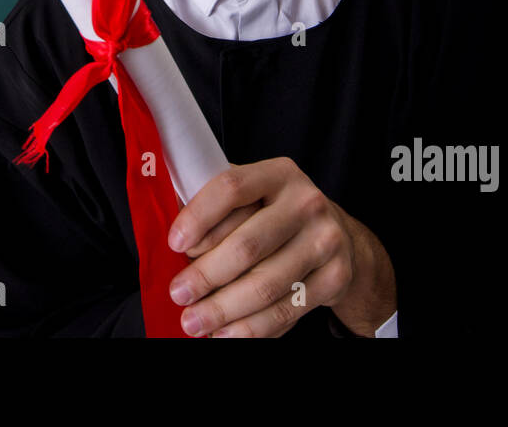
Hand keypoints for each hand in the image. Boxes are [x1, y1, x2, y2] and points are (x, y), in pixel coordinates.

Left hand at [166, 157, 395, 337]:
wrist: (336, 236)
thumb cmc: (277, 215)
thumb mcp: (252, 196)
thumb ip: (215, 206)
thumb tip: (170, 234)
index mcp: (278, 174)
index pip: (231, 188)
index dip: (198, 216)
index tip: (174, 244)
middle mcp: (306, 203)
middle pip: (247, 245)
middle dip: (205, 275)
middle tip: (178, 294)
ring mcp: (325, 241)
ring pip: (265, 284)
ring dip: (223, 309)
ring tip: (194, 321)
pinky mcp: (335, 277)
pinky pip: (286, 311)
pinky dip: (251, 328)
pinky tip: (225, 333)